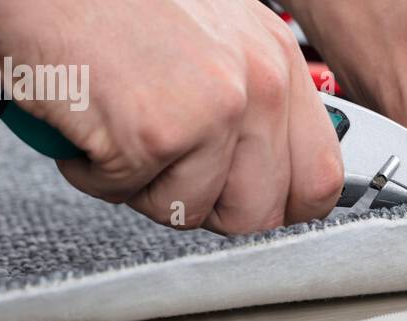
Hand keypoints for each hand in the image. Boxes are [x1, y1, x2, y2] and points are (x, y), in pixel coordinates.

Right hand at [0, 0, 343, 233]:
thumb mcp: (213, 36)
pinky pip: (126, 195)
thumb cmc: (108, 2)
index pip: (320, 176)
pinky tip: (86, 121)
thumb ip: (249, 98)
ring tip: (117, 131)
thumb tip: (265, 167)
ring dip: (141, 188)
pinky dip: (92, 172)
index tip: (243, 201)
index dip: (279, 204)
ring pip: (190, 212)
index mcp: (279, 60)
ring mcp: (212, 112)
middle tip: (163, 169)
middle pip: (260, 213)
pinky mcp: (155, 134)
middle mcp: (260, 84)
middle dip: (203, 206)